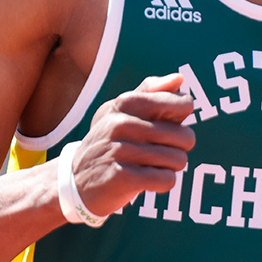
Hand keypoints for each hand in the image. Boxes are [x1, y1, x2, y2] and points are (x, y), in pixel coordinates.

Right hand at [69, 74, 194, 217]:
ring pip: (178, 159)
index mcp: (126, 103)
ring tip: (150, 166)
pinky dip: (163, 184)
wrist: (76, 182)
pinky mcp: (122, 177)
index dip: (184, 117)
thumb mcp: (122, 112)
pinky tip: (147, 181)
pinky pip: (166, 180)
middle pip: (185, 136)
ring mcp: (120, 150)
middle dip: (180, 148)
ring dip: (170, 167)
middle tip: (161, 152)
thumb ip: (151, 93)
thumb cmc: (110, 143)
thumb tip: (179, 78)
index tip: (172, 124)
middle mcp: (121, 123)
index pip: (181, 104)